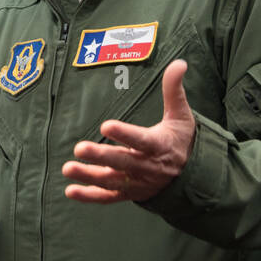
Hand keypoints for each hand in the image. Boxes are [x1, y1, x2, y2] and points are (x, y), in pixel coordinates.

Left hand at [61, 59, 195, 202]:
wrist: (193, 177)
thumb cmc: (182, 141)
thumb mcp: (181, 115)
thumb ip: (174, 89)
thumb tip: (180, 63)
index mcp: (159, 145)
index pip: (141, 140)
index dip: (125, 134)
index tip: (106, 125)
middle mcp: (147, 166)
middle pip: (122, 162)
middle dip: (101, 156)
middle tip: (79, 148)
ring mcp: (137, 182)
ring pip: (112, 181)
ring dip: (89, 176)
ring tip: (67, 168)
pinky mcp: (129, 193)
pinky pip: (108, 197)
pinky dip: (90, 196)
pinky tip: (70, 191)